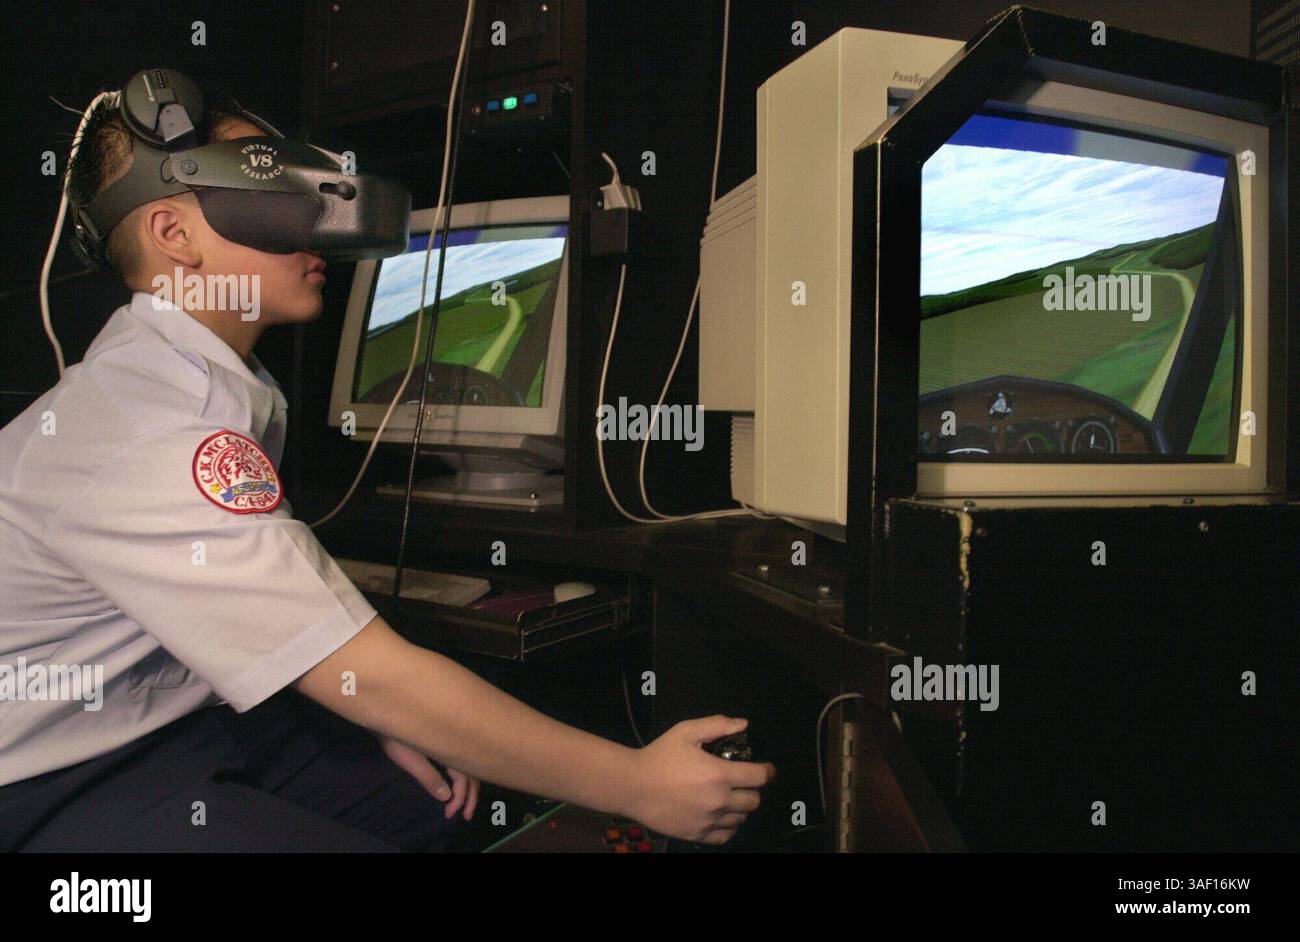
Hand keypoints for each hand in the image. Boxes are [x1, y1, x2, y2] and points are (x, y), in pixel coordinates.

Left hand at [379, 735, 479, 820]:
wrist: (388, 712)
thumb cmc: (395, 738)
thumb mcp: (410, 760)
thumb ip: (429, 777)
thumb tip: (446, 797)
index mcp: (450, 749)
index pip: (463, 778)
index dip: (460, 798)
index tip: (449, 813)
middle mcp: (456, 745)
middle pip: (472, 773)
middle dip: (471, 796)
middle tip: (466, 816)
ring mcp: (452, 743)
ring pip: (469, 768)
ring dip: (470, 788)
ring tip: (466, 806)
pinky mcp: (446, 742)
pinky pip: (462, 762)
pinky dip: (465, 777)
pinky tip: (460, 785)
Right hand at [628, 715, 774, 843]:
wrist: (632, 785)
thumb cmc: (659, 756)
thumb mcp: (686, 731)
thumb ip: (716, 725)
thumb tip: (743, 724)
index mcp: (719, 774)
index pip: (759, 777)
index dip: (767, 771)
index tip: (766, 769)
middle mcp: (719, 801)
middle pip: (754, 801)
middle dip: (753, 790)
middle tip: (743, 782)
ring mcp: (709, 821)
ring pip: (741, 819)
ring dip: (741, 808)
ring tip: (730, 798)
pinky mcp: (698, 835)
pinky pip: (726, 836)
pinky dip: (729, 827)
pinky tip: (721, 816)